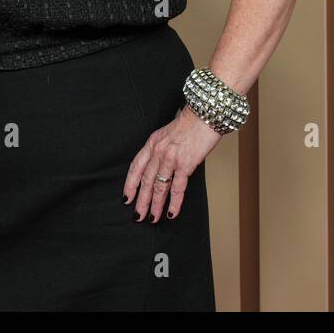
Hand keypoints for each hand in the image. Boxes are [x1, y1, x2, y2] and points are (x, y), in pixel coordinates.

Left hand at [124, 106, 222, 222]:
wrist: (206, 114)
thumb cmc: (192, 122)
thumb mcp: (169, 132)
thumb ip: (163, 148)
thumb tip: (162, 165)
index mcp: (152, 143)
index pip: (136, 167)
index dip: (130, 185)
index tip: (127, 198)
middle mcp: (158, 152)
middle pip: (145, 181)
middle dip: (141, 201)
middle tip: (138, 216)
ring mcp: (171, 159)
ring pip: (159, 187)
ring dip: (155, 205)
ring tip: (153, 218)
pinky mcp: (185, 164)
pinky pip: (177, 188)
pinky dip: (174, 202)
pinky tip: (172, 212)